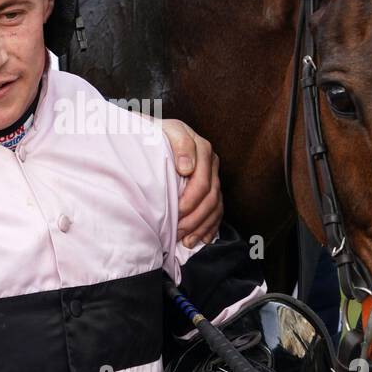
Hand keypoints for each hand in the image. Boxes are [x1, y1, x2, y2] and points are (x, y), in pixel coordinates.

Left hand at [159, 118, 222, 246]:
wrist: (154, 134)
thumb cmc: (153, 135)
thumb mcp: (161, 131)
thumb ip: (179, 145)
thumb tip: (187, 168)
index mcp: (200, 147)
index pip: (201, 179)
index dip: (190, 198)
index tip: (176, 210)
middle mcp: (210, 161)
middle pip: (210, 195)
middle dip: (194, 216)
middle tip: (178, 230)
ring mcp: (213, 175)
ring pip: (215, 205)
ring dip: (201, 225)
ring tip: (186, 240)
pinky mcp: (212, 187)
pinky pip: (218, 210)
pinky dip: (210, 227)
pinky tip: (201, 239)